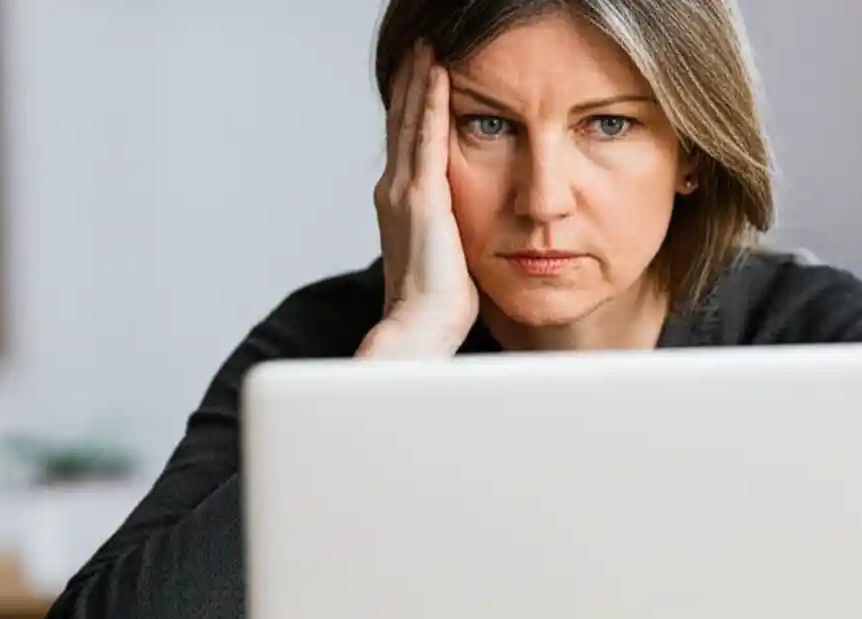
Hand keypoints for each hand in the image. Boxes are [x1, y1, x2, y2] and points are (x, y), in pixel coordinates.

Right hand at [360, 41, 477, 357]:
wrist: (420, 328)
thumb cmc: (438, 306)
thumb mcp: (446, 258)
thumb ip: (451, 233)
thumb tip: (467, 229)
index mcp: (401, 206)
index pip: (407, 144)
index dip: (411, 108)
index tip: (420, 78)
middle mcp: (394, 192)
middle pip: (402, 122)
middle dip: (410, 83)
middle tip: (419, 47)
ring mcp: (404, 192)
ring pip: (410, 121)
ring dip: (419, 81)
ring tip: (427, 48)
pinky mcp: (422, 198)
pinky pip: (427, 137)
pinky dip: (431, 103)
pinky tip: (438, 75)